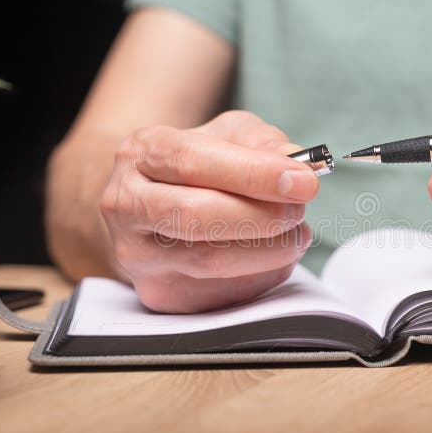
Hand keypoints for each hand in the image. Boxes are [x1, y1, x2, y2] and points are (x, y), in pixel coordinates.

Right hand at [100, 111, 318, 312]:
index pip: (192, 162)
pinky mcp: (162, 295)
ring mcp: (139, 258)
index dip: (254, 173)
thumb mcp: (226, 137)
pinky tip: (272, 254)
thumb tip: (294, 163)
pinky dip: (264, 273)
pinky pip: (226, 292)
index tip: (303, 181)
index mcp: (140, 155)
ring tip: (295, 232)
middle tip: (299, 209)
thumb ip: (260, 142)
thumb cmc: (196, 171)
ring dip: (271, 249)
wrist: (154, 213)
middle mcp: (128, 207)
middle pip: (196, 216)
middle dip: (263, 214)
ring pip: (213, 261)